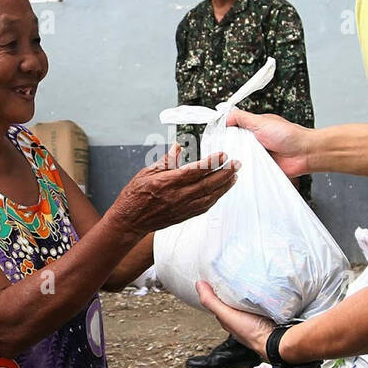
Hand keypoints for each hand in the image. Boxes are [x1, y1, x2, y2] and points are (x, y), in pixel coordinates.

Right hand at [108, 145, 237, 236]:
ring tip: (235, 176)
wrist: (129, 221)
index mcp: (167, 182)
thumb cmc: (135, 195)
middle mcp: (177, 196)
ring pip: (209, 196)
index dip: (212, 163)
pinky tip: (222, 191)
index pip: (195, 171)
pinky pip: (204, 207)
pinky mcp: (184, 216)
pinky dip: (216, 198)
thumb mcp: (146, 172)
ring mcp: (182, 208)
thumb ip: (166, 160)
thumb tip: (178, 147)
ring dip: (224, 186)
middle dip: (225, 173)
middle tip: (237, 164)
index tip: (224, 155)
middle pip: (207, 184)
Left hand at [196, 280, 275, 358]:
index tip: (215, 277)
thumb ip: (212, 301)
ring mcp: (254, 316)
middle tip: (231, 274)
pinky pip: (259, 301)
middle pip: (233, 301)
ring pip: (246, 301)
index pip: (218, 303)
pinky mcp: (266, 313)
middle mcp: (240, 318)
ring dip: (245, 291)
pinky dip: (258, 294)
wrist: (276, 340)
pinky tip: (260, 288)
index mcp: (228, 319)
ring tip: (246, 277)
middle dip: (231, 289)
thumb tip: (199, 284)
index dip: (215, 291)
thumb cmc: (252, 332)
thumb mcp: (227, 314)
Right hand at [225, 109, 311, 178]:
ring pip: (239, 159)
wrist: (304, 154)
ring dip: (238, 160)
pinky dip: (246, 171)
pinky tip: (244, 169)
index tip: (215, 137)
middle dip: (230, 148)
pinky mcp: (261, 168)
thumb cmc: (290, 136)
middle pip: (233, 146)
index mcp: (254, 128)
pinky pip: (248, 171)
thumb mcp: (261, 122)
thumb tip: (226, 115)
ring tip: (238, 159)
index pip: (232, 129)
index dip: (224, 133)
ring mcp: (257, 156)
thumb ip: (242, 117)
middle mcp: (254, 142)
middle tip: (228, 150)